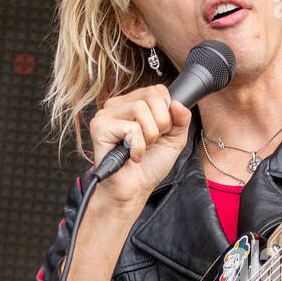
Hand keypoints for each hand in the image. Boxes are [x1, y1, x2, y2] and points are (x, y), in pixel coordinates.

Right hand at [90, 84, 192, 210]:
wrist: (134, 189)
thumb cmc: (149, 165)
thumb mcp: (174, 140)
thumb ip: (181, 120)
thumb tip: (178, 103)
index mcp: (133, 103)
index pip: (158, 90)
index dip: (167, 114)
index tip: (161, 133)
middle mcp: (118, 105)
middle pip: (151, 96)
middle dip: (160, 125)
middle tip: (151, 142)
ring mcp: (106, 114)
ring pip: (140, 109)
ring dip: (149, 137)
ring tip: (141, 149)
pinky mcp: (99, 127)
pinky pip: (131, 128)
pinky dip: (138, 147)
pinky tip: (132, 155)